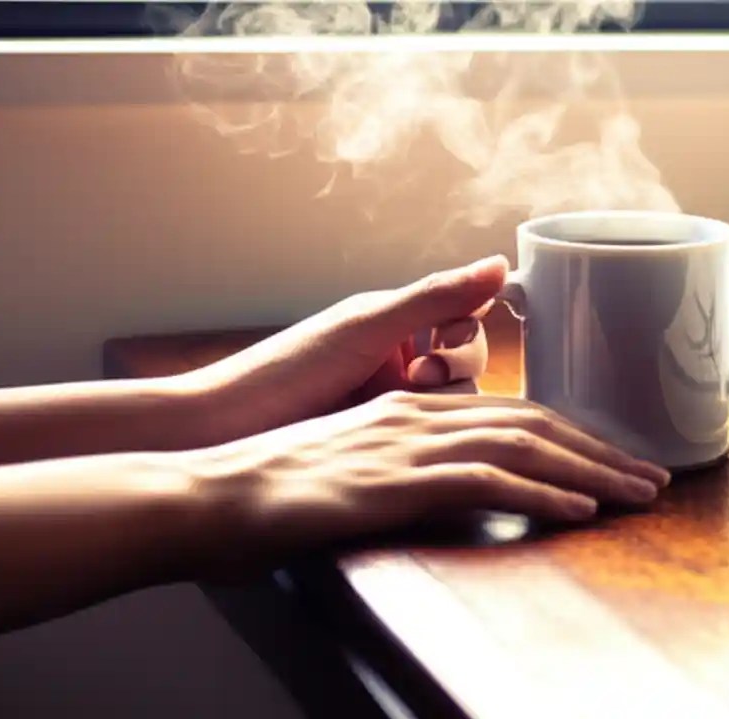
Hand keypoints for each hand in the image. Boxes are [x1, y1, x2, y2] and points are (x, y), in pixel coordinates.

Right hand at [186, 388, 670, 575]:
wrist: (205, 490)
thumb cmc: (273, 485)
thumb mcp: (351, 460)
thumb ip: (403, 462)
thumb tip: (443, 480)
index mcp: (412, 407)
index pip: (515, 412)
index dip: (575, 433)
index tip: (616, 457)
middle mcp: (419, 414)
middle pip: (535, 422)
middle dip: (602, 449)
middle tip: (653, 476)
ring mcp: (408, 444)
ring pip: (524, 445)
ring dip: (591, 470)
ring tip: (639, 494)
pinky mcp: (394, 481)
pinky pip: (485, 481)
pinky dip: (540, 493)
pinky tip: (580, 509)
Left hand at [189, 255, 507, 444]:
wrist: (229, 431)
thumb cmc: (286, 370)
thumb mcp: (369, 327)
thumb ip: (437, 297)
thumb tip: (500, 264)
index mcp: (394, 323)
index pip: (464, 315)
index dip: (467, 328)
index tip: (445, 340)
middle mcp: (399, 360)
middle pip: (468, 361)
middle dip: (453, 367)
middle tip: (419, 375)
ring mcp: (394, 404)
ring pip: (458, 403)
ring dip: (440, 402)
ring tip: (400, 404)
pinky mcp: (388, 444)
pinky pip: (434, 437)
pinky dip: (429, 433)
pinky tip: (403, 433)